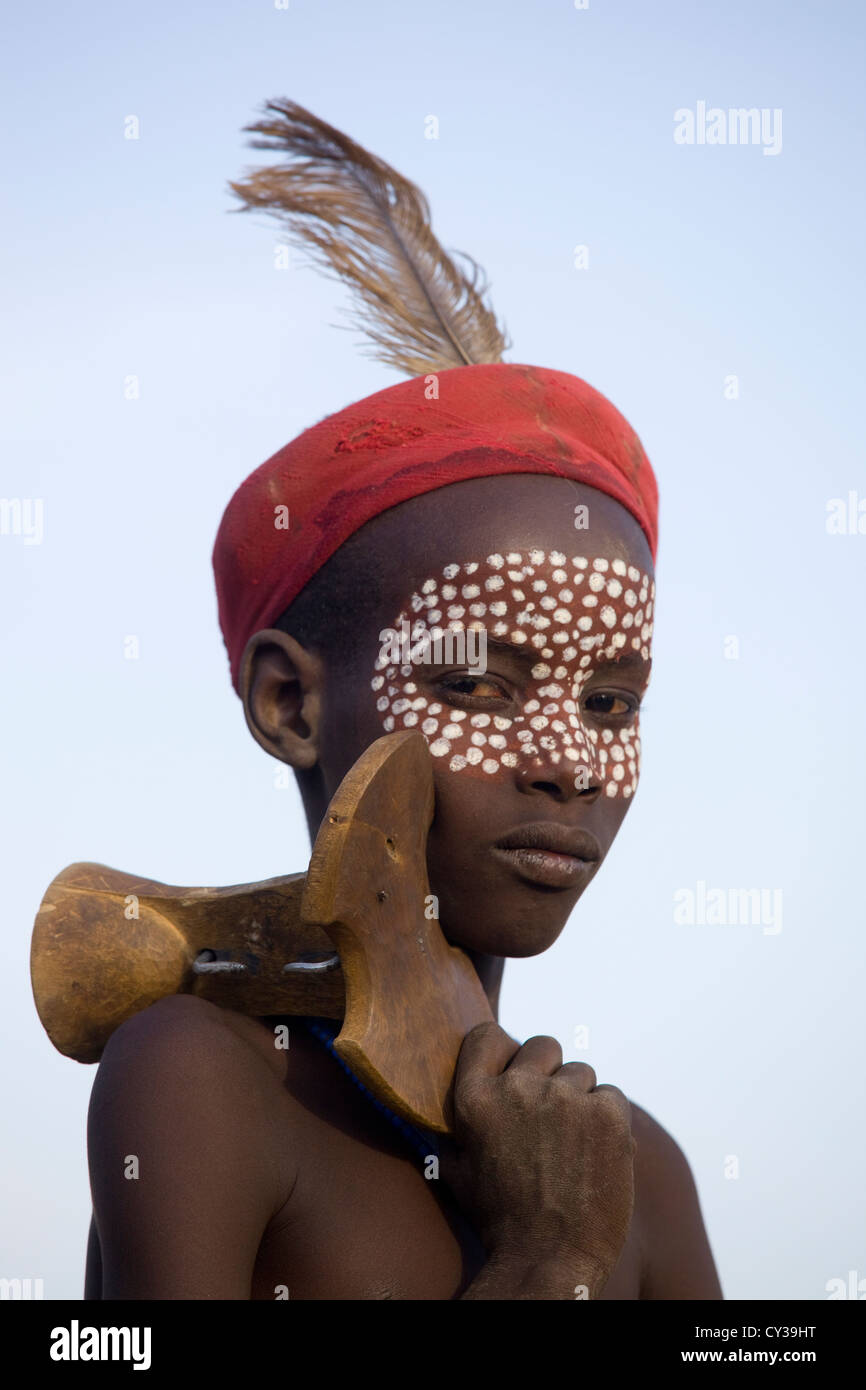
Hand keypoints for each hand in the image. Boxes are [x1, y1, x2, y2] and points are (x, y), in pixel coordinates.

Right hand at [439, 1021, 635, 1287]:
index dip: (505, 1049)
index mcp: (474, 1098)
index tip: (513, 1068)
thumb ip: (453, 1127)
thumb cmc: (500, 1220)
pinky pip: (611, 1095)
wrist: (548, 1260)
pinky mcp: (606, 1114)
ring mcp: (564, 1098)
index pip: (488, 1034)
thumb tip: (442, 1104)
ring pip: (581, 1072)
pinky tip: (596, 1153)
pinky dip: (608, 1120)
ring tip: (573, 1144)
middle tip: (550, 1112)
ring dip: (580, 1099)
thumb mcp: (456, 1169)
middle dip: (548, 1072)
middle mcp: (517, 1088)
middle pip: (542, 1045)